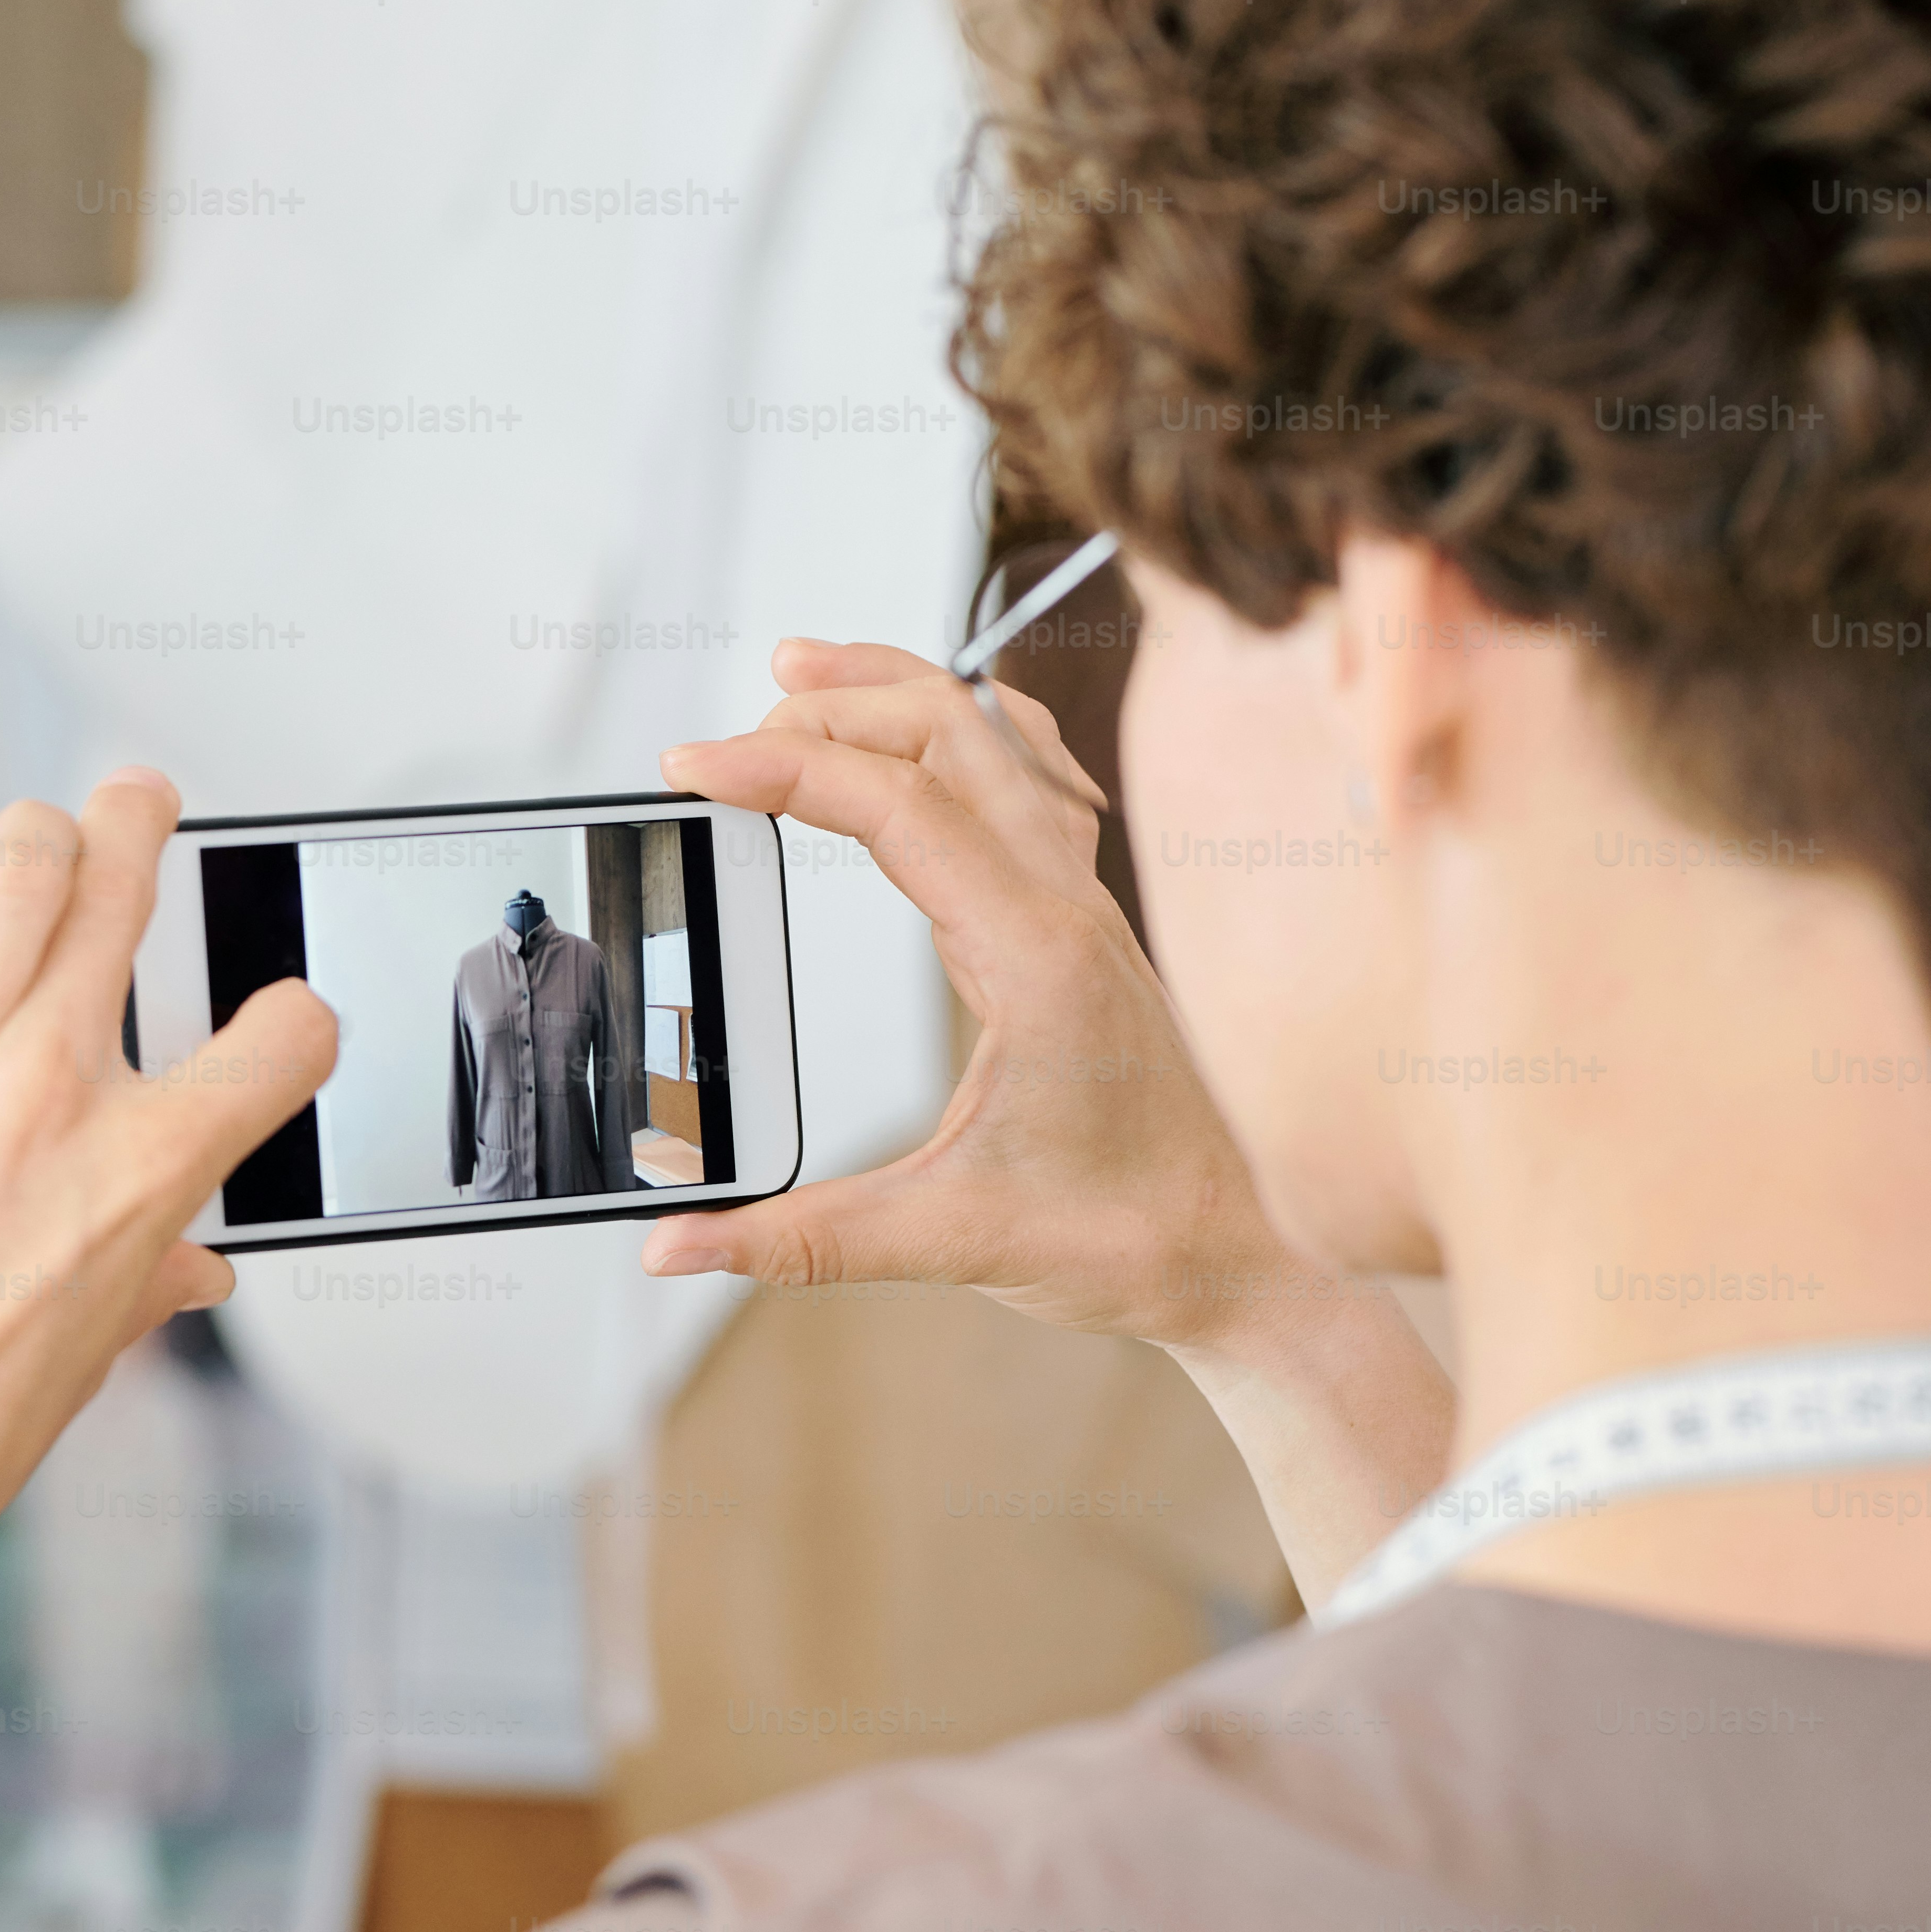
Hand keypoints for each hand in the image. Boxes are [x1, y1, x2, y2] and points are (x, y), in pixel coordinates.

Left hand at [0, 768, 333, 1568]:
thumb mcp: (93, 1355)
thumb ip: (154, 1282)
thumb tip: (195, 1271)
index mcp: (144, 1171)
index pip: (288, 1033)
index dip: (298, 1017)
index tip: (277, 1015)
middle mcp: (47, 1096)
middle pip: (124, 888)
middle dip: (141, 821)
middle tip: (137, 801)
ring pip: (8, 871)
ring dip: (35, 835)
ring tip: (37, 837)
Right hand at [642, 637, 1298, 1349]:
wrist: (1253, 1253)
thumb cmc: (1136, 1236)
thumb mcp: (953, 1240)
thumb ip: (802, 1239)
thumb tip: (677, 1245)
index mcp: (1038, 955)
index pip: (895, 804)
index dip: (782, 769)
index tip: (692, 767)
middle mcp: (1068, 904)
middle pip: (948, 728)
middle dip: (828, 705)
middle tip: (726, 738)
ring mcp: (1084, 901)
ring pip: (993, 735)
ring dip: (896, 691)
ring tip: (803, 678)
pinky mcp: (1083, 920)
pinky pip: (1027, 778)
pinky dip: (960, 731)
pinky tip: (918, 741)